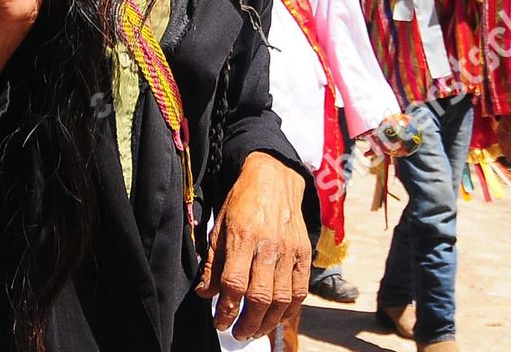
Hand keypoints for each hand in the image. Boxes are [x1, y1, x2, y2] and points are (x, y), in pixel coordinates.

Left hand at [195, 151, 310, 340]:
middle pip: (260, 296)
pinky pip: (300, 291)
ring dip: (267, 323)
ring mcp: (290, 250)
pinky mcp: (304, 253)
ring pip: (281, 299)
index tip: (219, 322)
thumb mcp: (220, 225)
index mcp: (243, 236)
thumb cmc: (243, 201)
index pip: (234, 283)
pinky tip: (276, 319)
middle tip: (236, 333)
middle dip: (246, 322)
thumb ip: (213, 262)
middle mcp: (269, 245)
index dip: (225, 309)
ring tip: (254, 332)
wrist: (274, 177)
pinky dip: (289, 311)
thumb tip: (205, 294)